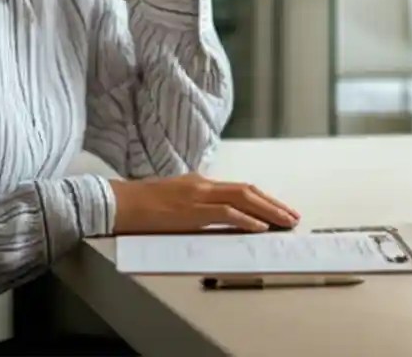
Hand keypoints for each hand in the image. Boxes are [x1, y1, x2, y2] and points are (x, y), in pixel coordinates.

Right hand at [109, 174, 300, 233]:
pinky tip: (259, 227)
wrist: (118, 203)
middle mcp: (204, 185)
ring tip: (285, 222)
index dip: (264, 199)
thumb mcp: (175, 198)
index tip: (280, 210)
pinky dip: (245, 220)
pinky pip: (225, 214)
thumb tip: (216, 214)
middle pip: (248, 191)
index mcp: (201, 183)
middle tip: (293, 217)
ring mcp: (198, 196)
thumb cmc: (142, 204)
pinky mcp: (190, 211)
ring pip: (243, 199)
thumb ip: (196, 202)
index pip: (240, 189)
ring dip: (268, 211)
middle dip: (274, 204)